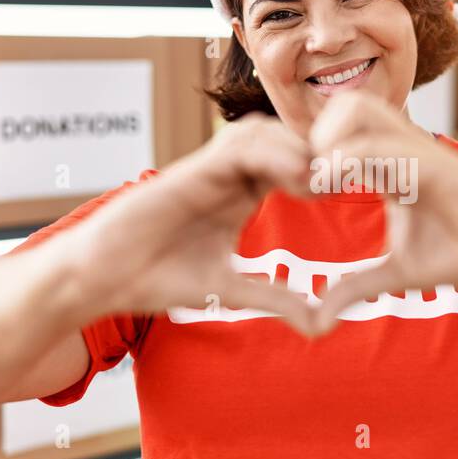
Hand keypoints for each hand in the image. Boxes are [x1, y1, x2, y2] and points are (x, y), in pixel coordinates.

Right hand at [70, 112, 324, 335]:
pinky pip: (234, 150)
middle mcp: (227, 177)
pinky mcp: (188, 173)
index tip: (353, 192)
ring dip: (296, 149)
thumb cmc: (158, 278)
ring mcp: (207, 171)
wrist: (104, 277)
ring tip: (321, 181)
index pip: (292, 164)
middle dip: (317, 153)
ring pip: (261, 134)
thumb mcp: (231, 291)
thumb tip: (321, 324)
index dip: (323, 172)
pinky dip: (269, 155)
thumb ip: (275, 300)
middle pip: (283, 139)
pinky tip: (293, 178)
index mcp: (242, 196)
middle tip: (347, 178)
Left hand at [305, 90, 457, 332]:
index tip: (302, 193)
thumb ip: (357, 286)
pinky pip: (381, 147)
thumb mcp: (397, 273)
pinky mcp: (435, 162)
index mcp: (390, 167)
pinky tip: (337, 189)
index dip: (311, 154)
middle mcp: (400, 149)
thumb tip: (320, 317)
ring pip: (357, 108)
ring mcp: (417, 150)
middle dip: (314, 135)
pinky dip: (348, 160)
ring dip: (328, 140)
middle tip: (308, 180)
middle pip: (344, 105)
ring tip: (322, 181)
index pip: (340, 132)